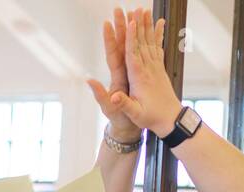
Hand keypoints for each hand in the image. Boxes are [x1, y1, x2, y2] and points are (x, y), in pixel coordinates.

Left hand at [87, 8, 138, 138]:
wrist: (129, 127)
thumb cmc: (119, 120)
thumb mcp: (110, 108)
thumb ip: (101, 95)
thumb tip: (88, 81)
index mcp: (117, 77)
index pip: (113, 54)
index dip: (110, 39)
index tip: (107, 23)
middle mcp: (124, 70)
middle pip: (122, 44)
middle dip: (121, 26)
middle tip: (120, 9)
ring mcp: (133, 71)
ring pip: (134, 45)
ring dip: (136, 29)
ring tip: (139, 11)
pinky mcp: (141, 74)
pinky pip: (146, 53)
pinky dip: (150, 40)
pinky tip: (155, 28)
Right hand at [113, 7, 183, 137]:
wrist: (171, 120)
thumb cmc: (151, 118)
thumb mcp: (135, 114)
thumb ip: (124, 104)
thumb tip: (113, 97)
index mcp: (139, 78)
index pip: (133, 54)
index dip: (131, 38)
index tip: (130, 22)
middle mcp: (148, 69)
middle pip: (141, 43)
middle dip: (138, 25)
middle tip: (135, 9)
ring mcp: (155, 67)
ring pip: (150, 42)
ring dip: (147, 25)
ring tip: (145, 10)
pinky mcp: (160, 68)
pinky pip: (158, 47)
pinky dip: (158, 34)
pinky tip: (160, 23)